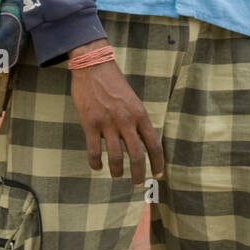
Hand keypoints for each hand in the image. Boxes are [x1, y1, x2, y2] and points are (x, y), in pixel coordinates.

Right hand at [68, 39, 164, 184]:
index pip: (154, 144)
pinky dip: (96, 163)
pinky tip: (97, 166)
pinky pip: (94, 151)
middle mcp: (126, 120)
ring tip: (117, 176)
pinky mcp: (90, 123)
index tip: (158, 174)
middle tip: (138, 184)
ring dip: (117, 171)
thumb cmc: (114, 82)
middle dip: (139, 174)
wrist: (93, 66)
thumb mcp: (132, 100)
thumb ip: (136, 120)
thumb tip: (140, 142)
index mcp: (140, 114)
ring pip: (116, 157)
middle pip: (137, 155)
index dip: (158, 162)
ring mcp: (108, 123)